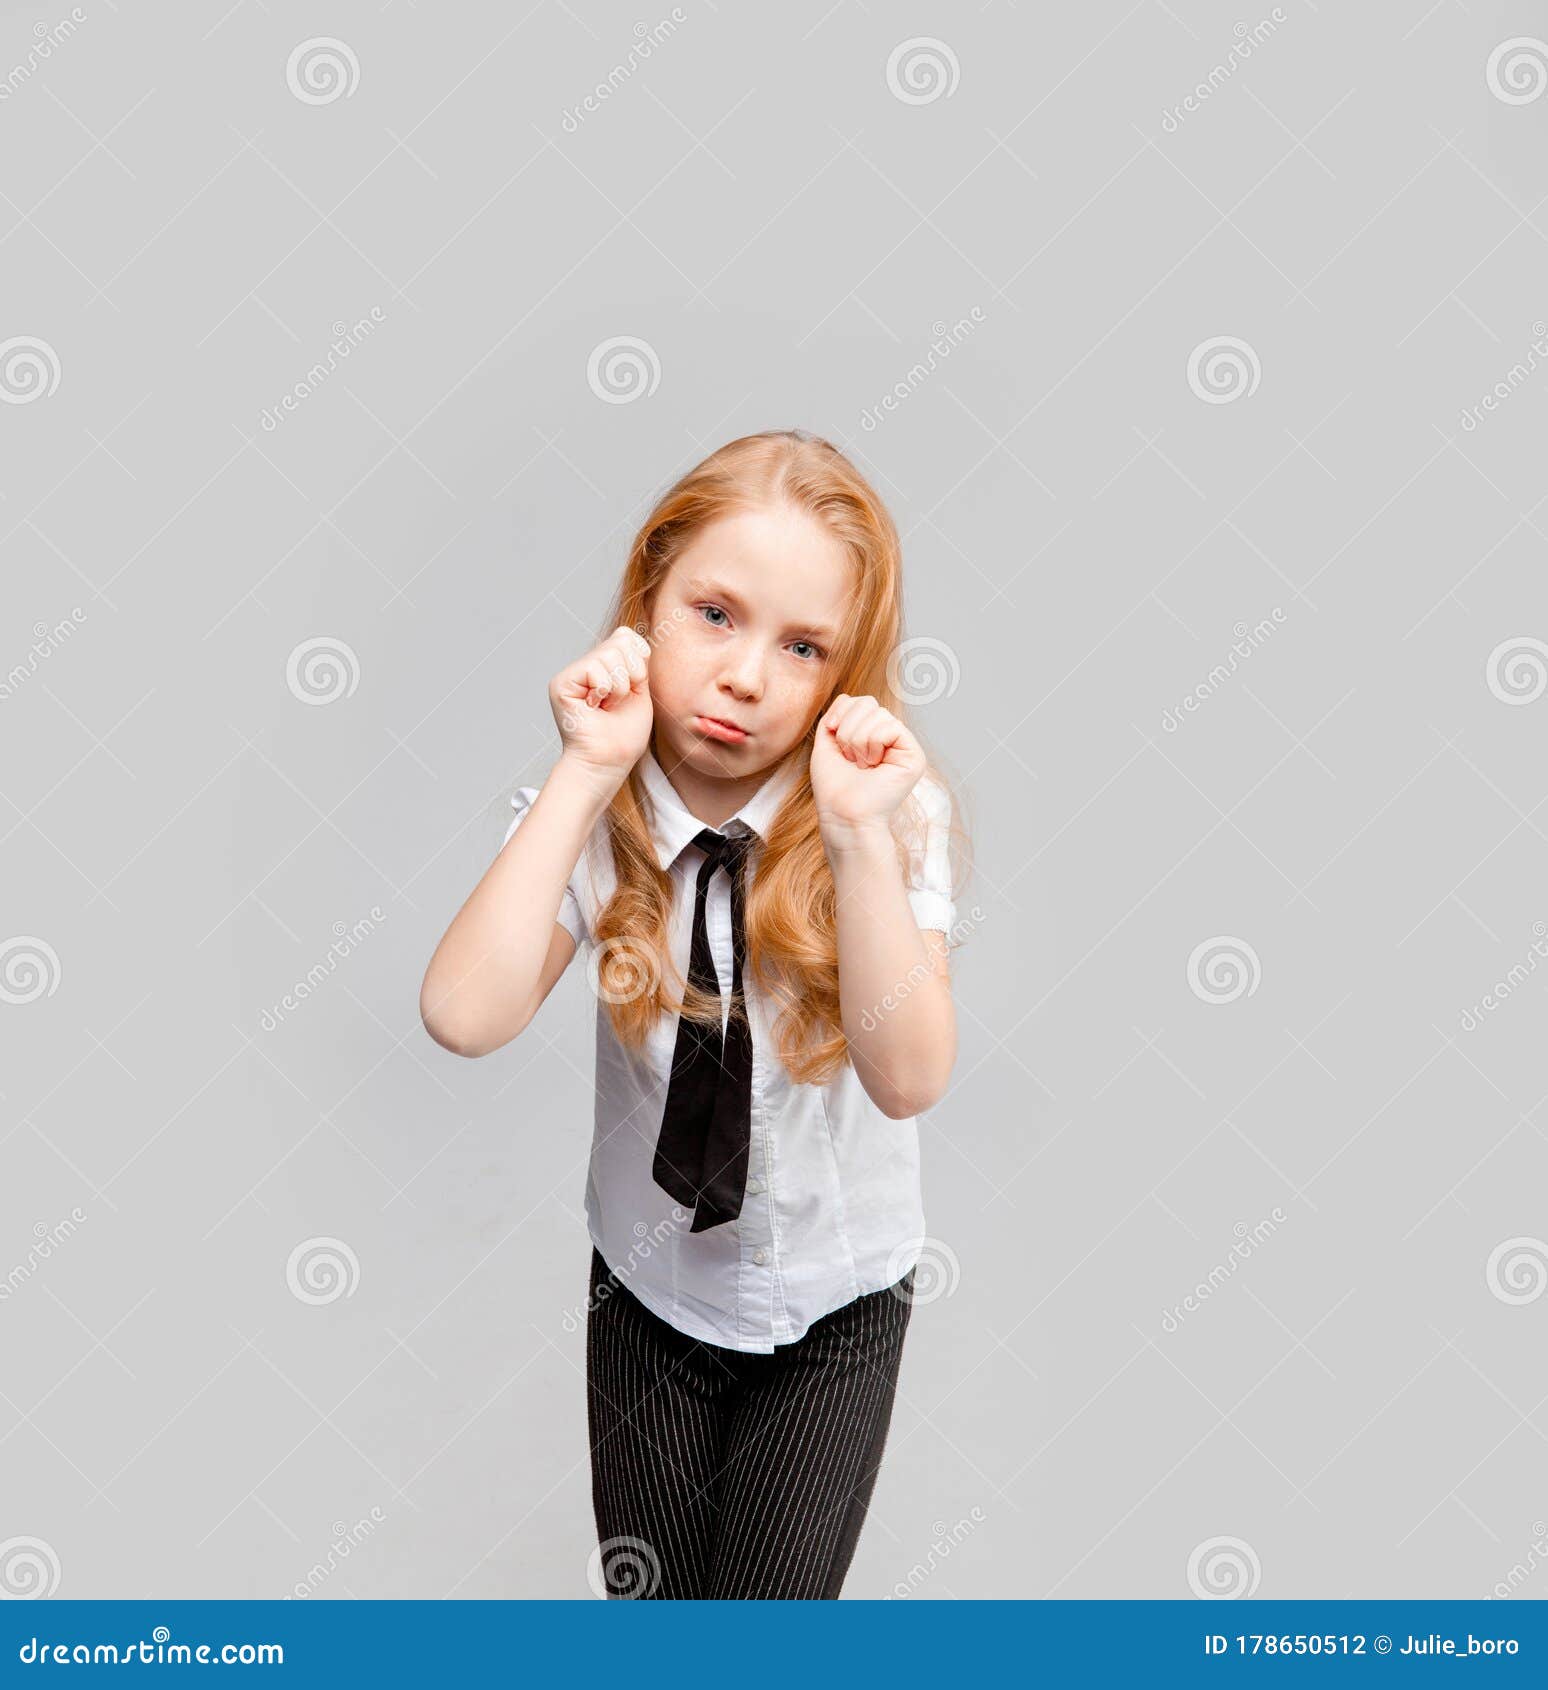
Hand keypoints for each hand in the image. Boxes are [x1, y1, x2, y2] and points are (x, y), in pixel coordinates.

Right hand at [549, 625, 653, 777]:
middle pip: (621, 640)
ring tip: (607, 706)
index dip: (639, 659)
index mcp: (604, 667)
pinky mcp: (562, 683)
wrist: (608, 762)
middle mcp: (586, 666)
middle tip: (619, 701)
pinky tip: (595, 707)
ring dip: (619, 687)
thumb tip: (631, 635)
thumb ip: (635, 662)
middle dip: (632, 674)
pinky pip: (596, 669)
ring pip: (610, 654)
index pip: (626, 636)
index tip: (633, 688)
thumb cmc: (623, 735)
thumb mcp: (639, 691)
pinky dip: (605, 690)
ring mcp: (572, 673)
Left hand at [809, 693, 925, 833]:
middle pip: (867, 702)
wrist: (843, 813)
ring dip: (858, 741)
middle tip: (851, 760)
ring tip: (862, 765)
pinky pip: (891, 726)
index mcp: (871, 734)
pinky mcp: (914, 756)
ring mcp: (903, 746)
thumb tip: (846, 698)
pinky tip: (874, 765)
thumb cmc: (834, 786)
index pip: (857, 701)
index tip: (836, 744)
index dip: (840, 715)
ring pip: (878, 713)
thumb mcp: (827, 743)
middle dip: (848, 730)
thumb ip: (835, 717)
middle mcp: (890, 738)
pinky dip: (874, 744)